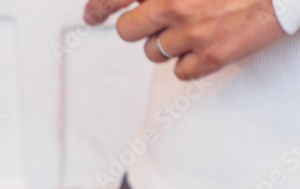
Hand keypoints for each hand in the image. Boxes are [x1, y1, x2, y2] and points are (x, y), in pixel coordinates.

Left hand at [83, 0, 284, 79]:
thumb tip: (142, 2)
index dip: (98, 6)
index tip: (90, 15)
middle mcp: (173, 3)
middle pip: (128, 30)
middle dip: (138, 29)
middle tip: (157, 26)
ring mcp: (190, 32)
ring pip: (152, 53)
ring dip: (167, 45)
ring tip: (195, 29)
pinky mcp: (209, 58)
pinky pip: (179, 71)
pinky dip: (189, 63)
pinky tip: (208, 45)